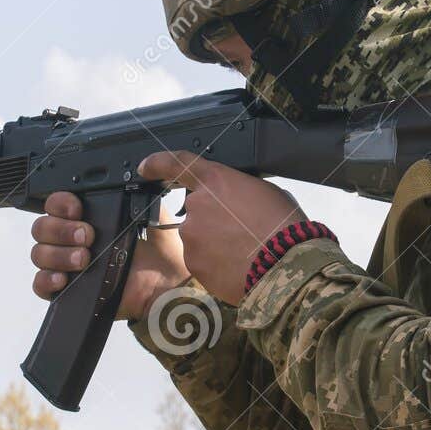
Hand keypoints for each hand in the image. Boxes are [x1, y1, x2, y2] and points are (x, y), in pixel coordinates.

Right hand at [29, 191, 187, 319]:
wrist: (165, 288)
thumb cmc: (159, 256)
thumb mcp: (151, 217)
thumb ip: (136, 197)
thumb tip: (131, 179)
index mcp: (88, 218)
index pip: (57, 203)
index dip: (61, 203)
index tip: (77, 209)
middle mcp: (72, 240)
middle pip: (42, 227)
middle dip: (61, 229)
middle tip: (87, 236)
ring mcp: (67, 264)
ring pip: (39, 253)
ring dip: (58, 254)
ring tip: (84, 259)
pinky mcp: (67, 290)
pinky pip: (40, 283)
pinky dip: (47, 279)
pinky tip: (64, 278)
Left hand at [138, 151, 302, 304]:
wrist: (285, 266)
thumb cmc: (283, 227)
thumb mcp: (265, 192)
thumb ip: (239, 191)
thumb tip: (235, 201)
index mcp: (215, 182)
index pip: (177, 164)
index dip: (158, 164)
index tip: (145, 167)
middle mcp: (197, 206)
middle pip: (197, 211)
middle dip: (214, 220)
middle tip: (242, 231)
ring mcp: (192, 237)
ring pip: (198, 238)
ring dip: (216, 244)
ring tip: (245, 251)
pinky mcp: (193, 264)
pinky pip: (201, 261)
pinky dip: (216, 264)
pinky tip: (238, 265)